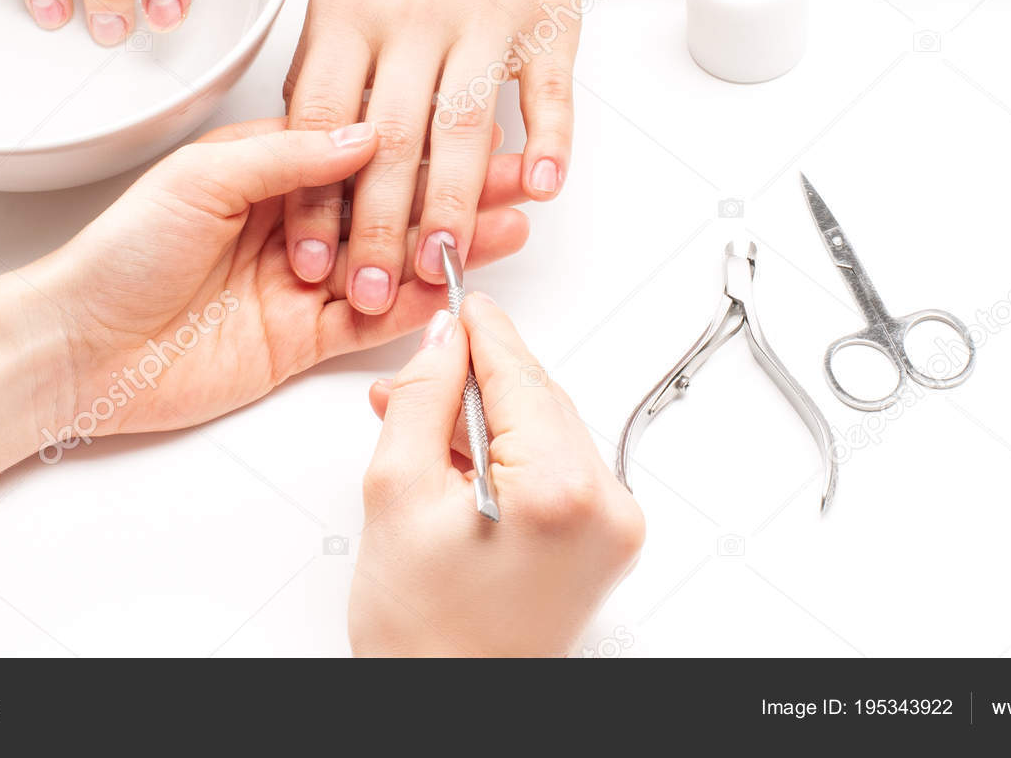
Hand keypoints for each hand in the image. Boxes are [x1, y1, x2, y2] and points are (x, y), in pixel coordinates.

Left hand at [28, 119, 530, 444]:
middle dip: (454, 189)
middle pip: (390, 202)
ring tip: (508, 227)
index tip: (473, 125)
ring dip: (448, 244)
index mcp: (268, 169)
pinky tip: (457, 287)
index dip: (419, 138)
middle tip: (516, 181)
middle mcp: (294, 222)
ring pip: (391, 260)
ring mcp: (303, 283)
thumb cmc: (122, 251)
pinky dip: (414, 306)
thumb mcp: (201, 179)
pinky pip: (370, 322)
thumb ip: (286, 158)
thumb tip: (365, 132)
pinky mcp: (300, 340)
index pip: (361, 148)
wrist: (80, 345)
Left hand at [280, 0, 582, 311]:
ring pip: (465, 126)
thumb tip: (309, 156)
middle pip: (391, 140)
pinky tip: (543, 185)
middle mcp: (412, 18)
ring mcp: (483, 18)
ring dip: (452, 204)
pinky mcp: (546, 19)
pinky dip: (551, 137)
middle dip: (379, 227)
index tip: (307, 261)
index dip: (313, 198)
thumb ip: (328, 69)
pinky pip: (550, 88)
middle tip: (370, 292)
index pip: (321, 123)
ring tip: (442, 267)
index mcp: (348, 11)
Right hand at [349, 293, 643, 655]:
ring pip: (548, 430)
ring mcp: (614, 527)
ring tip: (422, 429)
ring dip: (490, 418)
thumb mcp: (396, 492)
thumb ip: (421, 398)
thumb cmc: (423, 633)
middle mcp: (605, 506)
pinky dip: (513, 454)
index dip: (481, 333)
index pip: (520, 375)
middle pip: (539, 400)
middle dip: (476, 382)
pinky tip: (461, 458)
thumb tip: (444, 340)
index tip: (458, 304)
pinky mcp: (608, 542)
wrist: (451, 706)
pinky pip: (559, 466)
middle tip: (414, 377)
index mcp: (558, 490)